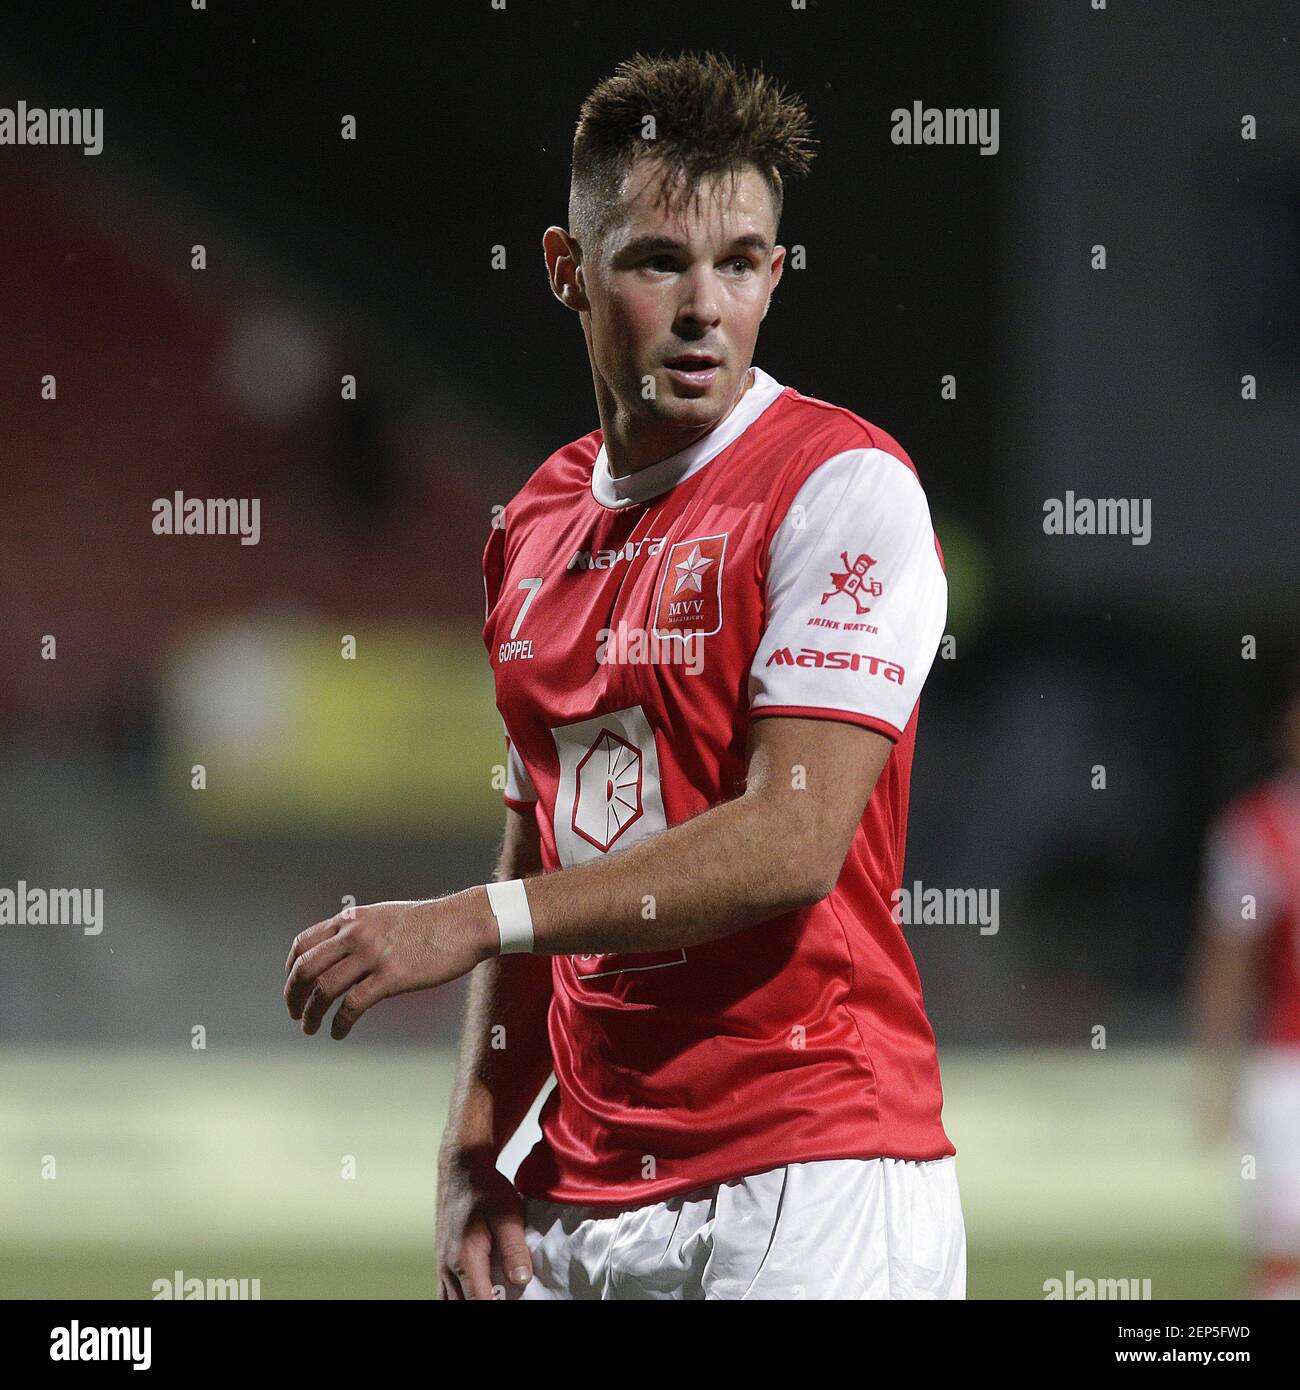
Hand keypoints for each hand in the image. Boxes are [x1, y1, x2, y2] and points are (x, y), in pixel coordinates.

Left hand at [284, 889, 496, 1038]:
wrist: (465, 923)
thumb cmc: (430, 922)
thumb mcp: (384, 916)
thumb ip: (359, 930)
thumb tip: (340, 952)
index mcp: (352, 920)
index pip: (303, 944)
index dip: (290, 970)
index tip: (292, 987)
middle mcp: (356, 934)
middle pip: (306, 968)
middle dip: (293, 996)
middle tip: (295, 1013)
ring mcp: (373, 955)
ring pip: (324, 989)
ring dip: (311, 1014)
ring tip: (310, 1028)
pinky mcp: (392, 976)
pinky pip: (353, 1005)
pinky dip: (340, 1023)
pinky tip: (338, 1031)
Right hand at [437, 1151, 534, 1299]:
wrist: (461, 1170)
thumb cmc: (485, 1189)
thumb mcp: (507, 1214)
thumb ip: (514, 1248)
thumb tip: (522, 1280)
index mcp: (465, 1259)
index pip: (479, 1302)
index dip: (497, 1306)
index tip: (517, 1301)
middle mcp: (448, 1268)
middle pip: (464, 1305)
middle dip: (486, 1303)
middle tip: (510, 1296)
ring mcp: (443, 1267)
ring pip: (452, 1302)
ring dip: (473, 1300)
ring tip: (497, 1294)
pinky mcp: (443, 1263)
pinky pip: (447, 1294)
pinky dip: (462, 1298)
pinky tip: (482, 1292)